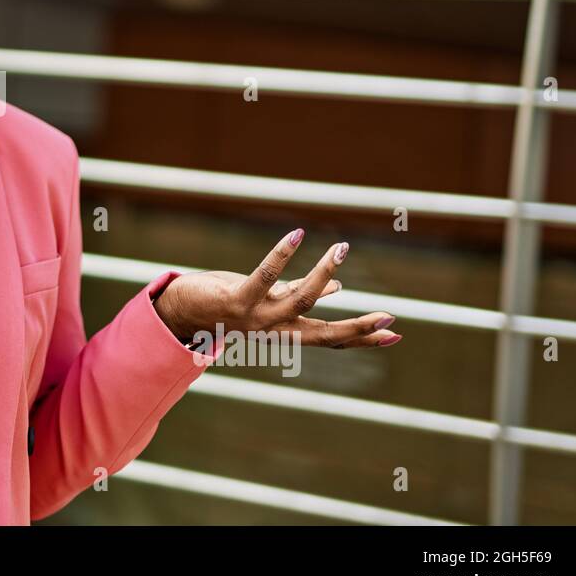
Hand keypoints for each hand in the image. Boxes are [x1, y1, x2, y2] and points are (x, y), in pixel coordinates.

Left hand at [152, 230, 399, 348]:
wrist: (181, 311)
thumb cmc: (226, 302)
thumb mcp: (269, 300)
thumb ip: (300, 294)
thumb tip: (337, 286)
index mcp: (284, 331)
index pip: (329, 339)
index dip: (361, 337)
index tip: (394, 335)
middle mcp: (272, 330)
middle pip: (323, 333)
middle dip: (356, 327)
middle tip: (389, 317)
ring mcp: (254, 318)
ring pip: (299, 300)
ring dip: (322, 273)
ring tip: (341, 248)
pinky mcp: (235, 299)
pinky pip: (265, 277)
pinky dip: (283, 255)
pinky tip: (297, 236)